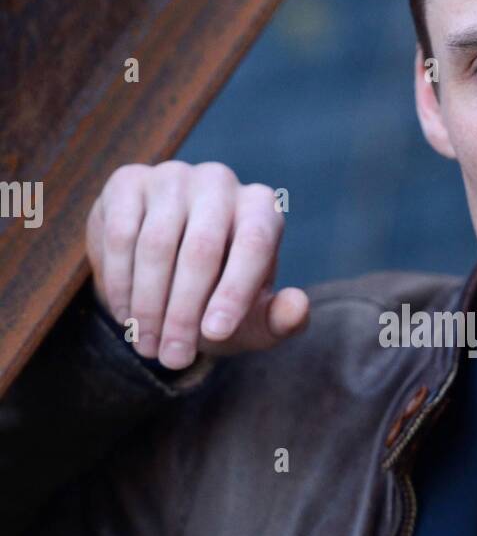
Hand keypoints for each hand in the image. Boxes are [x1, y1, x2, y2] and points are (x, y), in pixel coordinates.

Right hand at [85, 161, 308, 368]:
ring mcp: (172, 177)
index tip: (215, 334)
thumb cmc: (220, 298)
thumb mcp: (254, 319)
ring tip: (149, 347)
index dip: (233, 292)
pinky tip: (126, 317)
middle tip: (173, 358)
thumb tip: (297, 306)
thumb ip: (281, 319)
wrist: (166, 274)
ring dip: (149, 305)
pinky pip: (121, 235)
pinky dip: (120, 283)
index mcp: (261, 208)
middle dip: (183, 312)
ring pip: (156, 245)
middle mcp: (220, 182)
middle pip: (201, 249)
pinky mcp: (128, 182)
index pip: (253, 244)